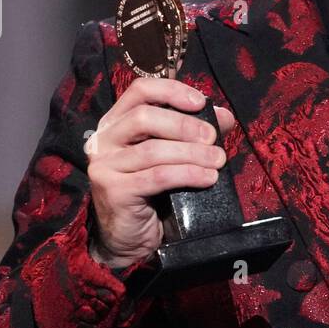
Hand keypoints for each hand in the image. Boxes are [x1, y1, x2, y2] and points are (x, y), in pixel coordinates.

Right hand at [86, 77, 235, 268]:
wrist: (129, 237)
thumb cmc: (151, 192)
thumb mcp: (171, 156)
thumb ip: (193, 133)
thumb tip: (224, 117)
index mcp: (116, 122)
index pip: (140, 90)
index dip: (171, 91)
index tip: (201, 102)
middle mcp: (104, 139)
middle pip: (145, 117)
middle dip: (184, 125)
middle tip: (212, 139)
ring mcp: (105, 165)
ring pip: (153, 150)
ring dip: (192, 154)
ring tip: (218, 161)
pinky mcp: (113, 190)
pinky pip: (157, 177)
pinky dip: (187, 175)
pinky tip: (207, 178)